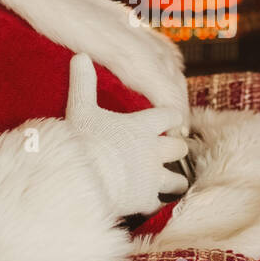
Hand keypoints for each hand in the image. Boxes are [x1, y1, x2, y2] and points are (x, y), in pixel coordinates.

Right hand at [64, 53, 188, 216]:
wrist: (81, 177)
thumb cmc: (83, 140)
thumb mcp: (81, 108)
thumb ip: (83, 83)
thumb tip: (79, 55)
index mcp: (143, 126)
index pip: (170, 115)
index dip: (171, 116)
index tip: (171, 118)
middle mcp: (154, 150)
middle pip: (179, 147)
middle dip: (176, 149)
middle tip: (171, 151)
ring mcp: (153, 176)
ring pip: (178, 179)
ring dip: (175, 180)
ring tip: (172, 183)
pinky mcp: (147, 199)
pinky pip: (160, 203)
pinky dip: (157, 204)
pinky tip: (152, 206)